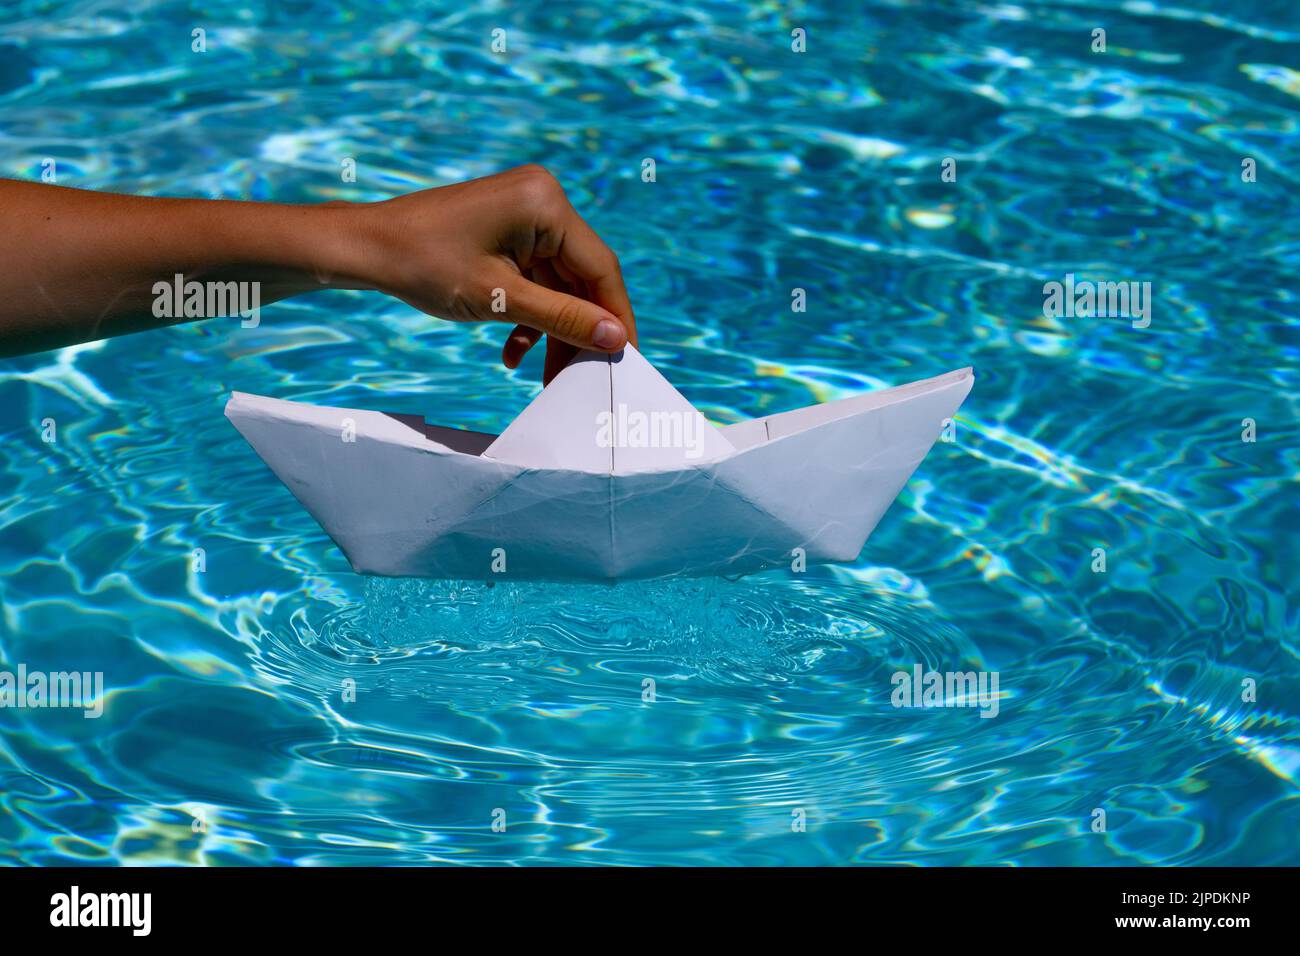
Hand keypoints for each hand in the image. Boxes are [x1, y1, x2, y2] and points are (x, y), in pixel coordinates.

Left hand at [354, 165, 636, 382]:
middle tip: (585, 377)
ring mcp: (525, 214)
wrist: (366, 249)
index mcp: (545, 203)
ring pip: (559, 284)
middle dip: (580, 330)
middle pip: (582, 278)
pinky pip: (536, 278)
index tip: (625, 361)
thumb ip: (564, 319)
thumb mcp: (500, 300)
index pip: (600, 267)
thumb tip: (616, 341)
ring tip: (547, 377)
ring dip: (553, 330)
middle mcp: (542, 200)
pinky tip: (512, 351)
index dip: (615, 318)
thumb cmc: (424, 264)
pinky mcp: (509, 231)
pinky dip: (530, 314)